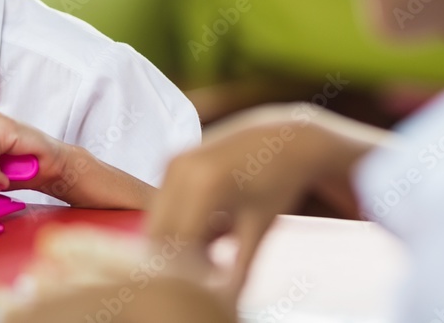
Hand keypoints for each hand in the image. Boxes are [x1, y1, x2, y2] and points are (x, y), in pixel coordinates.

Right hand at [146, 105, 386, 294]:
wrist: (284, 136)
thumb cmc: (278, 181)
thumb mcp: (259, 228)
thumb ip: (239, 270)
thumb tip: (226, 306)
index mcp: (204, 186)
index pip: (177, 245)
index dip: (184, 272)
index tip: (196, 291)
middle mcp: (181, 169)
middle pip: (160, 232)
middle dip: (174, 260)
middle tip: (196, 279)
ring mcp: (173, 161)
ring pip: (159, 219)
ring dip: (174, 243)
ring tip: (207, 258)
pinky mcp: (172, 161)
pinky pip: (164, 203)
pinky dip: (177, 224)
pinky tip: (206, 236)